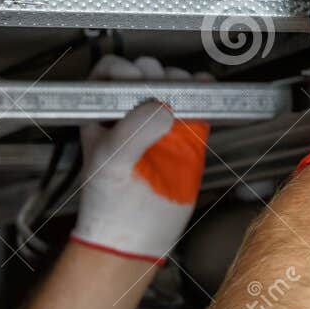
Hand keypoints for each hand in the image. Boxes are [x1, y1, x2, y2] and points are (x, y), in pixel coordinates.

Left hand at [71, 55, 210, 263]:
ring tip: (181, 98)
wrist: (135, 237)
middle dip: (156, 75)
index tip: (136, 86)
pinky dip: (205, 94)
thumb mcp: (111, 162)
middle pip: (146, 71)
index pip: (112, 72)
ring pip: (174, 84)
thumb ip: (132, 132)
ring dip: (181, 82)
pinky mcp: (187, 135)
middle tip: (161, 95)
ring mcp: (161, 123)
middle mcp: (131, 112)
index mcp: (103, 112)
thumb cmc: (110, 203)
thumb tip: (162, 107)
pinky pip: (198, 105)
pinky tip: (206, 92)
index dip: (125, 72)